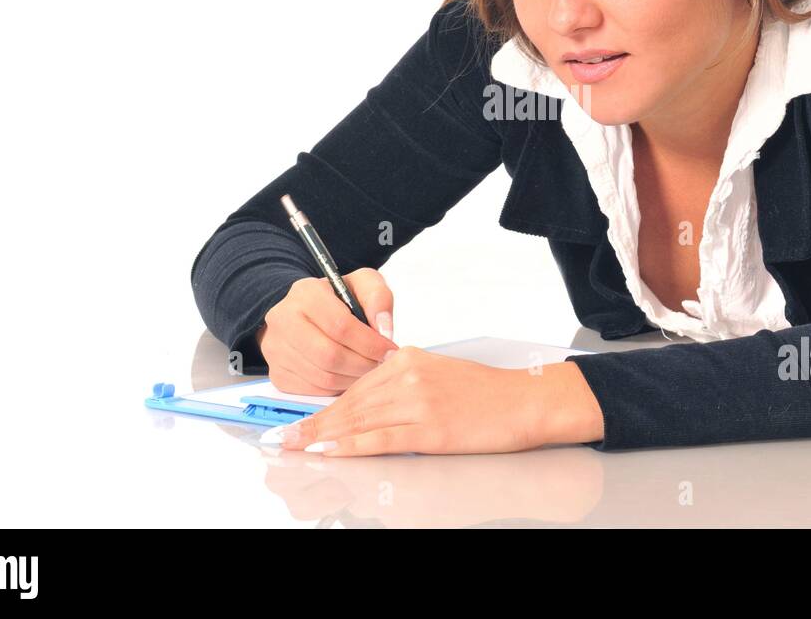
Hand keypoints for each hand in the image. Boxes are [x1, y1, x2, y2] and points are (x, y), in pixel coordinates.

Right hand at [257, 269, 398, 395]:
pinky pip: (313, 390)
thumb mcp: (362, 284)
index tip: (389, 350)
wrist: (307, 313)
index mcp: (306, 293)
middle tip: (381, 364)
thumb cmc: (339, 300)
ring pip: (323, 377)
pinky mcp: (277, 373)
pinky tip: (349, 375)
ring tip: (368, 369)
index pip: (340, 325)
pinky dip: (338, 388)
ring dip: (353, 379)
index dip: (370, 343)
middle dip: (363, 365)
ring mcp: (276, 349)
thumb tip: (384, 330)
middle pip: (330, 355)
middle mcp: (283, 319)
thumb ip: (378, 298)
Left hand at [276, 346, 604, 454]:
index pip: (356, 385)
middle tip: (286, 437)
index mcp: (408, 358)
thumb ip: (403, 383)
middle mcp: (409, 375)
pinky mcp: (429, 430)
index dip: (324, 406)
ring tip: (299, 447)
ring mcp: (418, 402)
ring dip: (324, 436)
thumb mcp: (438, 374)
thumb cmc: (486, 392)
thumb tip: (371, 403)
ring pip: (359, 421)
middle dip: (315, 423)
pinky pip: (380, 439)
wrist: (524, 401)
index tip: (302, 420)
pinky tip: (331, 451)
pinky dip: (350, 446)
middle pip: (351, 404)